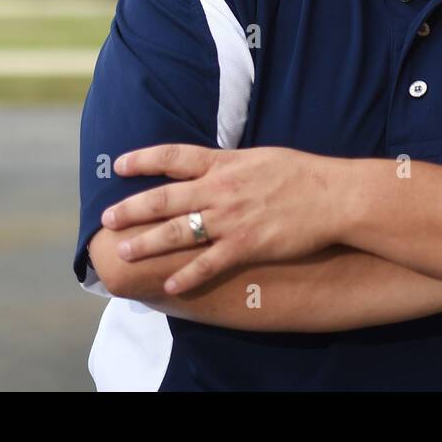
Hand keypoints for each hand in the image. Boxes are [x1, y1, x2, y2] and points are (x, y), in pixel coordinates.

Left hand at [100, 144, 342, 294]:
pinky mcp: (245, 245)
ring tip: (124, 251)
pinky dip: (186, 276)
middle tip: (107, 218)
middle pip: (165, 198)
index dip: (144, 159)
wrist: (334, 196)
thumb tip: (209, 165)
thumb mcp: (261, 157)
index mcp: (225, 163)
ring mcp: (231, 219)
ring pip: (177, 232)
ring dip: (147, 243)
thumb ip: (230, 163)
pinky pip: (207, 264)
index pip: (174, 156)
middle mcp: (221, 189)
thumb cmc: (302, 174)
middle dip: (132, 209)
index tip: (120, 164)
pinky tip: (168, 285)